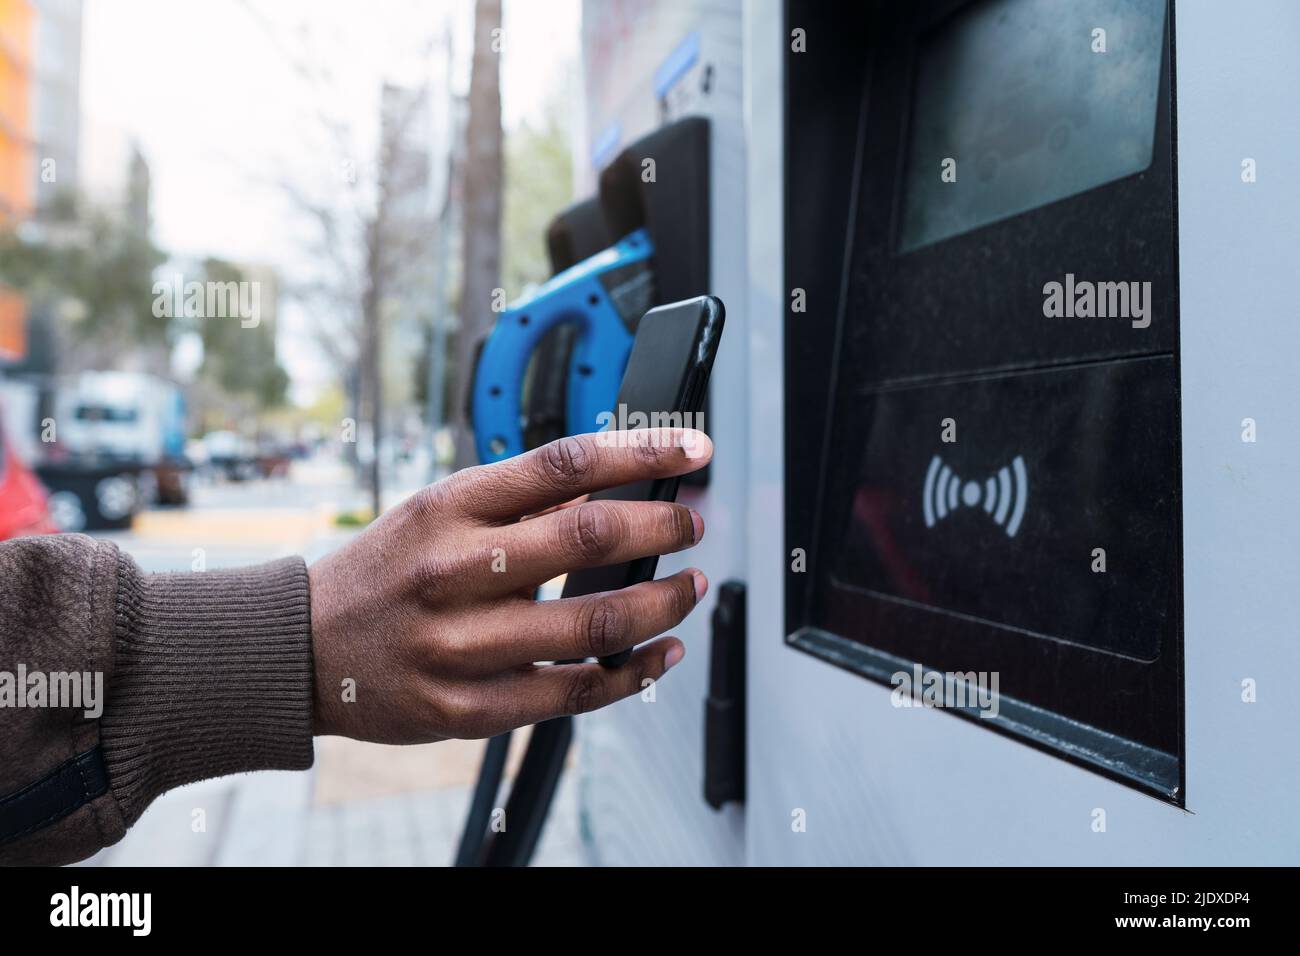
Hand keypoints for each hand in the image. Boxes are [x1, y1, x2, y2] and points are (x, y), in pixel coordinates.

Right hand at [309, 429, 712, 742]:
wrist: (303, 650)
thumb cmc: (382, 572)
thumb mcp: (435, 511)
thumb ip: (518, 501)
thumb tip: (607, 485)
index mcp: (449, 508)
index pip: (564, 463)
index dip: (641, 451)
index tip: (691, 450)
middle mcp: (455, 570)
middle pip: (589, 538)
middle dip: (662, 527)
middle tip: (690, 526)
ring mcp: (462, 644)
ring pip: (595, 623)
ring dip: (663, 603)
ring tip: (688, 588)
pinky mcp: (470, 707)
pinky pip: (574, 693)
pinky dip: (634, 673)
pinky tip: (659, 654)